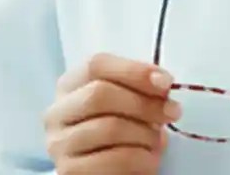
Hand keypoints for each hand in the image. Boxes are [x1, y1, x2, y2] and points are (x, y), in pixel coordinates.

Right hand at [43, 52, 180, 173]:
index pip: (96, 65)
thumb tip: (162, 82)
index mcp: (70, 86)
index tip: (166, 81)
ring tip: (158, 142)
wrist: (110, 173)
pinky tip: (149, 160)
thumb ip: (139, 89)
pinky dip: (142, 159)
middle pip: (100, 94)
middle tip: (172, 111)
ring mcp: (60, 144)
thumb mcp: (127, 105)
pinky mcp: (70, 172)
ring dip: (145, 134)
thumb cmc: (121, 136)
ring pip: (109, 128)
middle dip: (144, 102)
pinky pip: (114, 160)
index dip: (134, 70)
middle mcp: (57, 112)